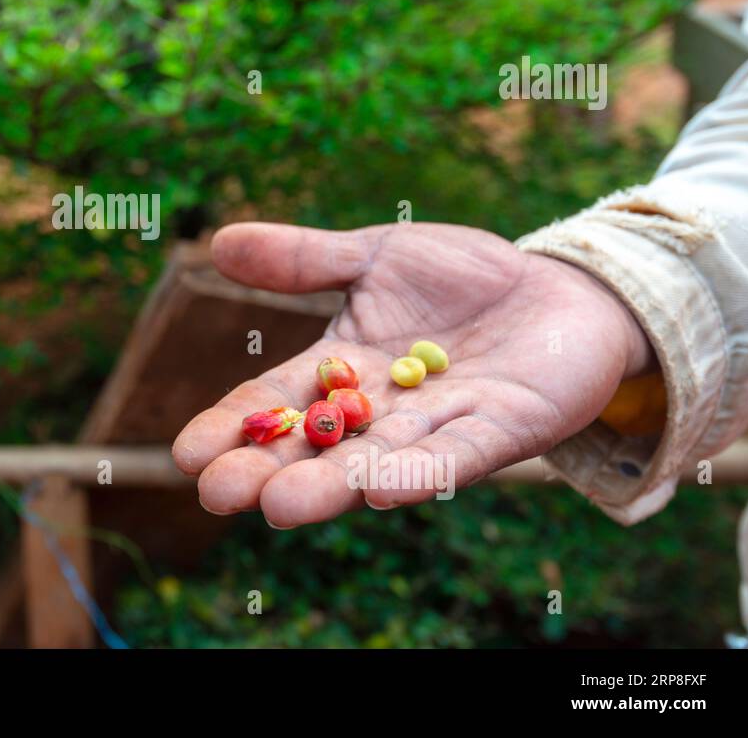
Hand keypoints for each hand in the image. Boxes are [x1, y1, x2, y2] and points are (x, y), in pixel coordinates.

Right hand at [171, 221, 654, 525]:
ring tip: (281, 506)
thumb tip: (217, 241)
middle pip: (316, 447)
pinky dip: (423, 474)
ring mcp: (441, 425)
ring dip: (332, 485)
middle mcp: (383, 411)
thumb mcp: (375, 255)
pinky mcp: (504, 429)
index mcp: (342, 369)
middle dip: (268, 470)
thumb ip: (304, 258)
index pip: (276, 403)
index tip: (186, 452)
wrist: (561, 286)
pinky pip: (460, 456)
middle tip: (217, 494)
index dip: (232, 425)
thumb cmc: (461, 277)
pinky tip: (384, 490)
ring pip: (378, 460)